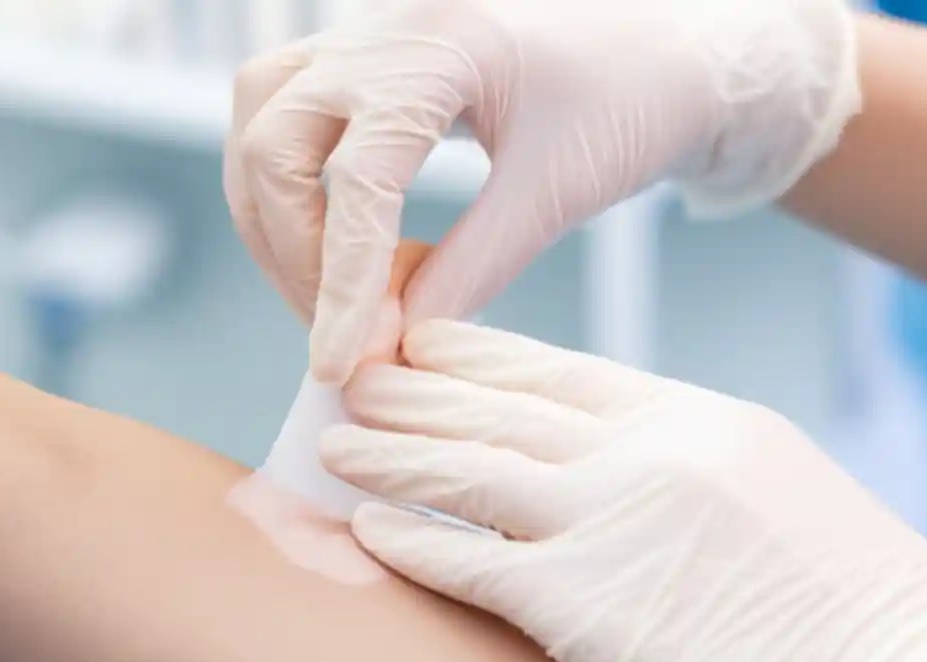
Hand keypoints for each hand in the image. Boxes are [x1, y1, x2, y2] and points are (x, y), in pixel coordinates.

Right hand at [224, 0, 861, 383]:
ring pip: (260, 124)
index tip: (336, 364)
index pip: (357, 177)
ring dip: (279, 221)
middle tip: (346, 331)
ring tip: (341, 293)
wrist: (666, 53)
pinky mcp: (367, 59)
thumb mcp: (554, 194)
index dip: (341, 284)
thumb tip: (388, 346)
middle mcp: (384, 29)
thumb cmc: (632, 103)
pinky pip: (284, 114)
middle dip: (296, 254)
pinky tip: (353, 241)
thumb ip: (470, 269)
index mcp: (439, 45)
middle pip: (272, 145)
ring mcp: (366, 36)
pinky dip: (295, 189)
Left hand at [322, 321, 926, 661]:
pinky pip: (472, 561)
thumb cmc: (849, 590)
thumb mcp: (764, 481)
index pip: (556, 369)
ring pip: (468, 470)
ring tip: (335, 438)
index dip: (478, 353)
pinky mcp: (585, 603)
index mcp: (690, 416)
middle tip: (353, 372)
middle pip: (497, 408)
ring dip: (394, 454)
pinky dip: (412, 539)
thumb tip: (600, 452)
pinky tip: (365, 521)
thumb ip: (677, 458)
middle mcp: (641, 452)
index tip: (425, 340)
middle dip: (416, 389)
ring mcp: (610, 522)